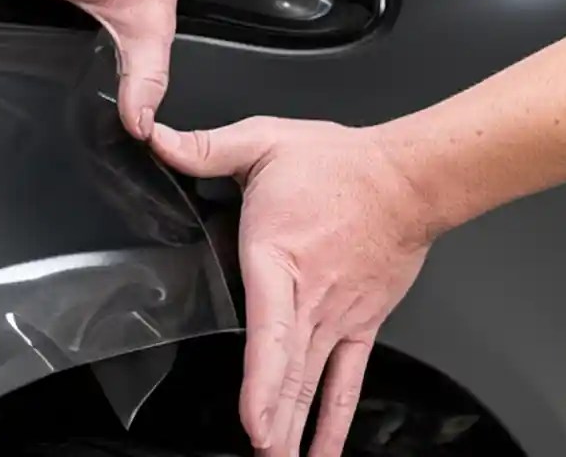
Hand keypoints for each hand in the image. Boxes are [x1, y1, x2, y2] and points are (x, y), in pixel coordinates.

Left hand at [151, 117, 439, 456]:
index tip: (255, 420)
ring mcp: (338, 316)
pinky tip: (323, 451)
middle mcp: (312, 297)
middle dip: (274, 424)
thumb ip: (205, 147)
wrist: (408, 177)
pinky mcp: (360, 324)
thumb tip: (156, 140)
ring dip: (297, 430)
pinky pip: (347, 381)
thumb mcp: (264, 141)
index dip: (262, 381)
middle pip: (290, 372)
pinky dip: (335, 420)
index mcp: (279, 258)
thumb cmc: (340, 163)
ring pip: (313, 384)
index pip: (271, 330)